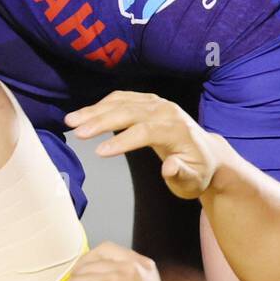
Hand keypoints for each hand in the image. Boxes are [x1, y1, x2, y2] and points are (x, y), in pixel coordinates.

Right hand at [65, 90, 224, 199]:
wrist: (208, 154)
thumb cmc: (199, 172)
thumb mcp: (193, 181)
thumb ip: (181, 174)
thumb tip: (169, 168)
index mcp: (177, 129)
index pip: (145, 131)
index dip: (121, 141)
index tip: (98, 152)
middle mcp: (166, 111)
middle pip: (129, 112)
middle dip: (100, 121)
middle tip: (76, 131)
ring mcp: (157, 103)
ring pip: (121, 102)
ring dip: (95, 110)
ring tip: (71, 120)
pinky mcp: (149, 101)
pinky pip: (123, 98)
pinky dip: (102, 105)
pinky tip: (86, 114)